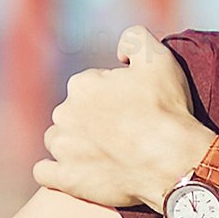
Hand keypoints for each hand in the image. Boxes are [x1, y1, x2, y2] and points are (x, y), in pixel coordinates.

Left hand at [33, 28, 208, 210]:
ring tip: (105, 155)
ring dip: (75, 145)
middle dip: (93, 121)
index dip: (114, 96)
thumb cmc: (167, 109)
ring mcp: (62, 148)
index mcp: (81, 84)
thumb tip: (118, 53)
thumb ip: (134, 38)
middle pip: (74, 113)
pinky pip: (45, 172)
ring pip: (59, 140)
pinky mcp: (65, 178)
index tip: (133, 109)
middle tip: (124, 134)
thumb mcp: (158, 57)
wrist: (173, 161)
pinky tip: (76, 173)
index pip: (92, 86)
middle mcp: (64, 113)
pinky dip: (56, 172)